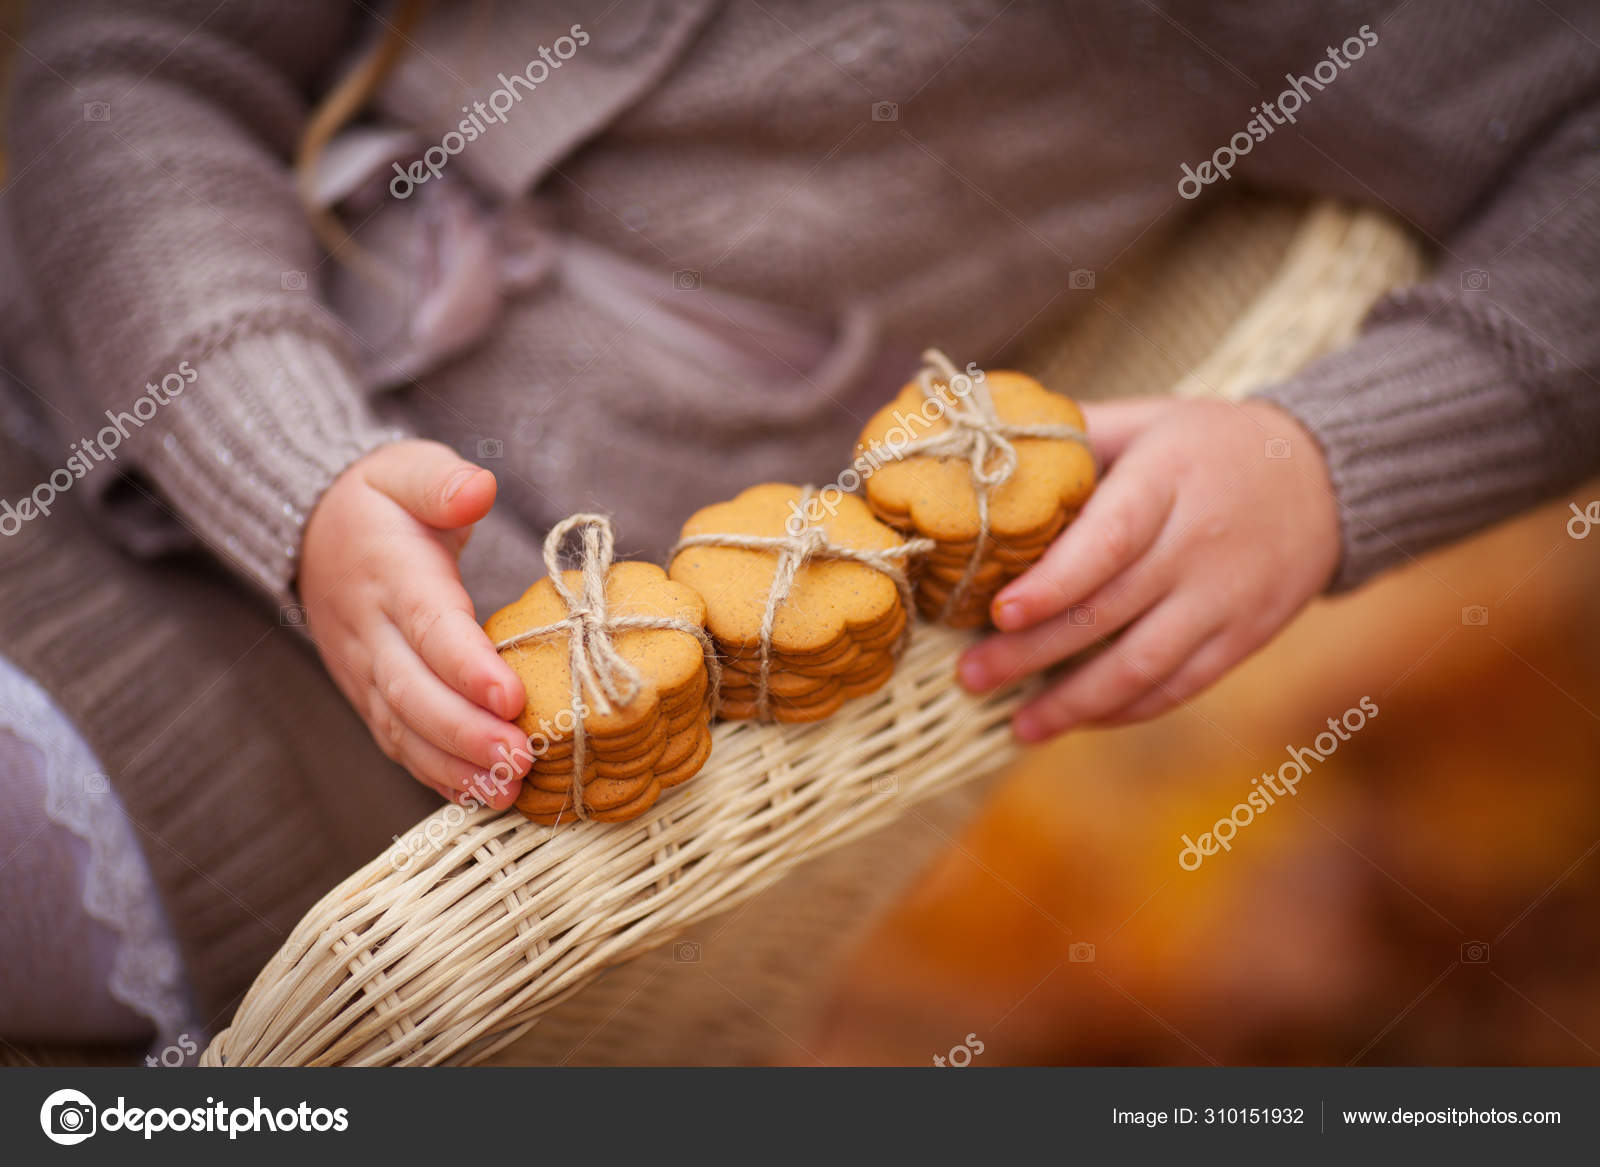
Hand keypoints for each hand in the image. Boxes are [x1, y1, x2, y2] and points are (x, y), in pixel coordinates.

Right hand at [299, 440, 529, 806]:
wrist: (310, 532)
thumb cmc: (381, 502)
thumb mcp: (406, 469)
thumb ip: (441, 481)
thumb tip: (479, 489)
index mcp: (389, 576)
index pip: (429, 628)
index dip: (467, 668)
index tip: (511, 697)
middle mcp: (370, 634)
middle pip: (415, 695)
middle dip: (467, 734)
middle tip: (521, 759)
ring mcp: (364, 673)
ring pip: (404, 731)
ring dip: (455, 767)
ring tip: (508, 790)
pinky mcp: (371, 697)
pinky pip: (400, 744)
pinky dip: (438, 775)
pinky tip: (483, 795)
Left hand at [957, 396, 1340, 740]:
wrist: (1324, 478)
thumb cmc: (1208, 445)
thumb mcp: (1149, 419)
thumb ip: (1076, 435)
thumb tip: (989, 446)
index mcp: (1168, 480)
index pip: (1109, 540)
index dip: (1055, 582)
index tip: (1001, 613)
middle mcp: (1199, 543)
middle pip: (1109, 610)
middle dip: (1034, 652)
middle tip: (971, 676)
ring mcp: (1226, 597)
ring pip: (1144, 664)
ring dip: (1075, 703)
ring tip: (1017, 725)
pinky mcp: (1245, 638)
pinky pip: (1180, 685)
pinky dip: (1126, 710)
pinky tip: (1077, 721)